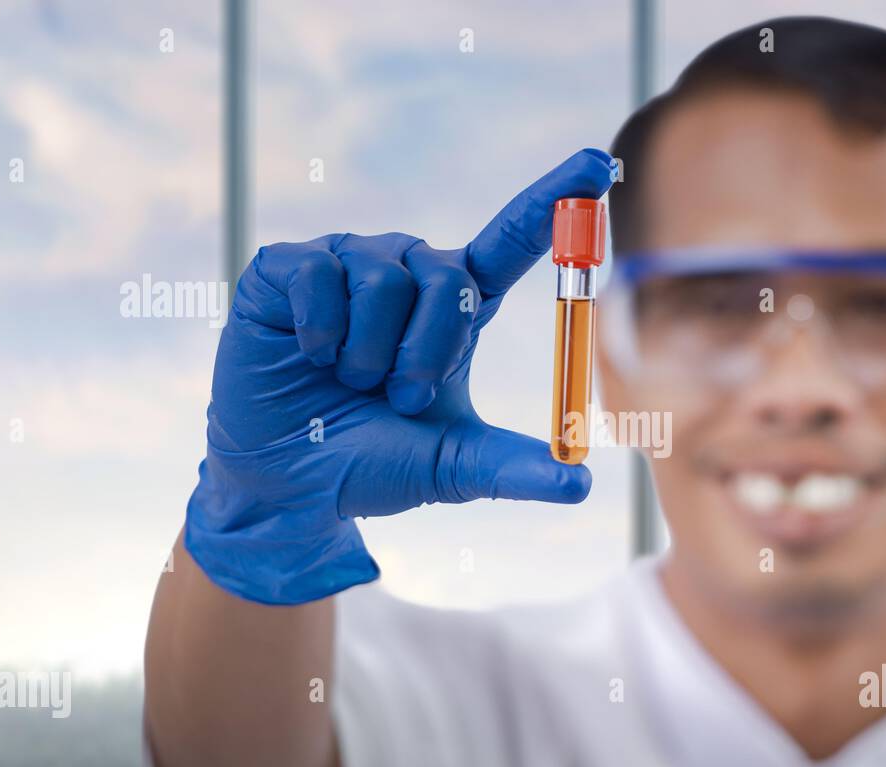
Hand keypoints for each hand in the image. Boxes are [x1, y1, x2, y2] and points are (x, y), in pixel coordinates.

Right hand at [184, 148, 614, 603]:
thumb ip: (514, 468)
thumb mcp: (452, 466)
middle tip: (403, 399)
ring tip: (350, 382)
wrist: (291, 484)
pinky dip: (321, 332)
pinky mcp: (287, 266)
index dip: (551, 202)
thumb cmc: (374, 465)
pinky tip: (310, 355)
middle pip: (450, 277)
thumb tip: (580, 485)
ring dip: (370, 352)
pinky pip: (320, 277)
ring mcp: (346, 263)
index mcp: (456, 305)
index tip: (597, 162)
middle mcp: (407, 271)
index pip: (511, 240)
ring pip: (386, 280)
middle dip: (430, 353)